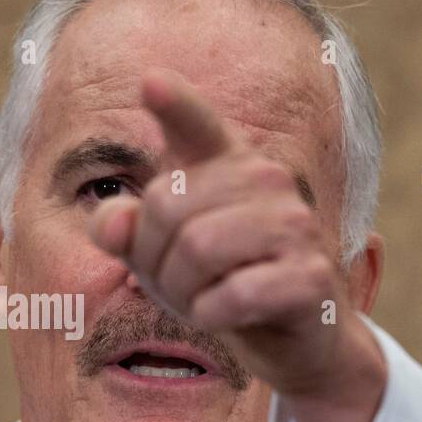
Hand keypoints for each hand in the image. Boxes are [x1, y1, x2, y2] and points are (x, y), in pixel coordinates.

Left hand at [88, 70, 385, 421]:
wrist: (294, 340)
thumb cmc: (220, 284)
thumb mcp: (160, 256)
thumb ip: (126, 231)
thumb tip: (111, 220)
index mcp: (229, 164)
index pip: (199, 125)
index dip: (176, 104)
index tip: (149, 81)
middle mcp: (267, 181)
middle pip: (166, 207)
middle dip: (151, 259)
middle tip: (173, 284)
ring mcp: (295, 225)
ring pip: (197, 249)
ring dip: (181, 290)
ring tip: (198, 300)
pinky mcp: (310, 276)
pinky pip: (233, 294)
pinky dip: (211, 315)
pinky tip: (224, 315)